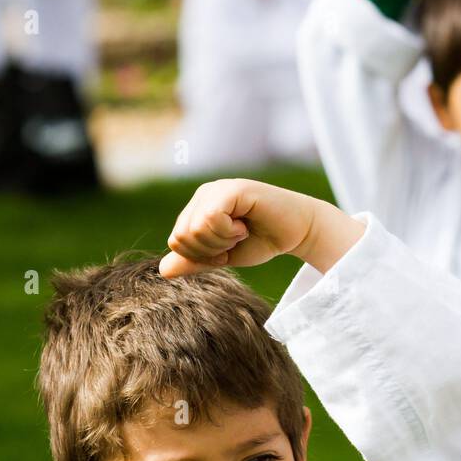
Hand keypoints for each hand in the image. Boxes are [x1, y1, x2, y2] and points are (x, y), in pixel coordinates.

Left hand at [160, 178, 316, 276]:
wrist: (297, 232)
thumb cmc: (262, 241)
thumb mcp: (223, 257)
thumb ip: (195, 261)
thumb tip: (162, 270)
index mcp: (197, 209)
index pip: (176, 241)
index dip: (200, 256)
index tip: (225, 251)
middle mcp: (203, 195)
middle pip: (182, 236)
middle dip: (209, 251)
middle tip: (234, 242)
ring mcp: (216, 190)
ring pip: (195, 229)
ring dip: (221, 242)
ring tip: (241, 232)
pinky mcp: (232, 190)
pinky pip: (211, 218)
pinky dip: (228, 232)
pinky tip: (244, 226)